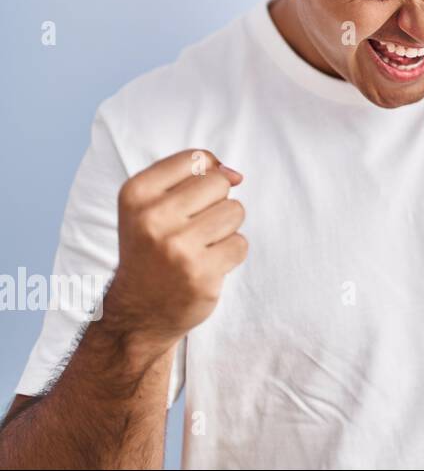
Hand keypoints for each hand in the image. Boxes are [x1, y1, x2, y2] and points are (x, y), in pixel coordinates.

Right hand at [106, 149, 247, 351]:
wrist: (137, 311)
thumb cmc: (153, 249)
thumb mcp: (152, 204)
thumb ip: (192, 177)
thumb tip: (236, 175)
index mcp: (135, 193)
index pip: (196, 159)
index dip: (205, 175)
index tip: (188, 200)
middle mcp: (152, 218)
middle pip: (219, 183)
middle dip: (216, 203)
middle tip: (192, 229)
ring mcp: (177, 247)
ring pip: (235, 211)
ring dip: (226, 229)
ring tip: (199, 247)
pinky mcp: (200, 272)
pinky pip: (241, 243)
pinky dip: (230, 254)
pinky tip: (206, 265)